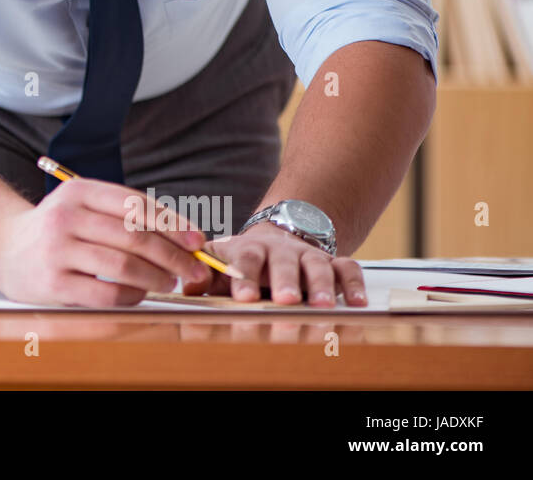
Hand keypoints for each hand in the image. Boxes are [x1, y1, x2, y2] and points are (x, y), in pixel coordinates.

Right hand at [0, 178, 214, 306]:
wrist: (2, 247)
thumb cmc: (57, 230)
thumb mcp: (82, 207)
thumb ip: (123, 216)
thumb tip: (183, 238)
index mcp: (77, 191)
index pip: (136, 205)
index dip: (173, 224)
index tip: (198, 241)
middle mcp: (66, 216)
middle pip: (134, 236)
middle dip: (174, 255)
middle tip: (196, 270)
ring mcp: (57, 250)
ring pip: (124, 265)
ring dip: (157, 276)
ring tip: (172, 282)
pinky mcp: (52, 282)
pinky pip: (106, 292)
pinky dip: (132, 295)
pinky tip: (141, 294)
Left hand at [180, 221, 367, 305]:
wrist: (276, 238)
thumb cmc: (242, 261)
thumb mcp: (219, 263)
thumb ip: (203, 277)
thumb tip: (186, 288)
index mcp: (249, 249)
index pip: (245, 257)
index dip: (244, 276)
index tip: (244, 298)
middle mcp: (281, 250)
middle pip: (284, 262)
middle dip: (285, 282)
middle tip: (285, 301)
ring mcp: (309, 255)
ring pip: (318, 266)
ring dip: (321, 286)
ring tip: (322, 306)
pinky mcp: (333, 262)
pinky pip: (348, 269)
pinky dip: (355, 285)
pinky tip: (358, 303)